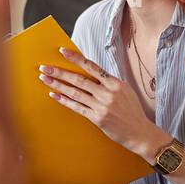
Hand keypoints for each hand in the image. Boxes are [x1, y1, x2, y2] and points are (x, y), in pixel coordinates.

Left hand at [39, 46, 166, 160]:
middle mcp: (107, 93)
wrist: (140, 132)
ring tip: (44, 79)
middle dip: (59, 72)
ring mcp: (101, 106)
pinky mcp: (97, 118)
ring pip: (75, 92)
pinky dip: (64, 100)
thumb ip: (110, 82)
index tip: (62, 51)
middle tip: (44, 67)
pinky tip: (54, 94)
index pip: (92, 67)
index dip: (76, 58)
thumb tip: (95, 73)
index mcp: (115, 83)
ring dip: (58, 85)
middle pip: (79, 79)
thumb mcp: (125, 91)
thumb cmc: (132, 111)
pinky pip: (77, 107)